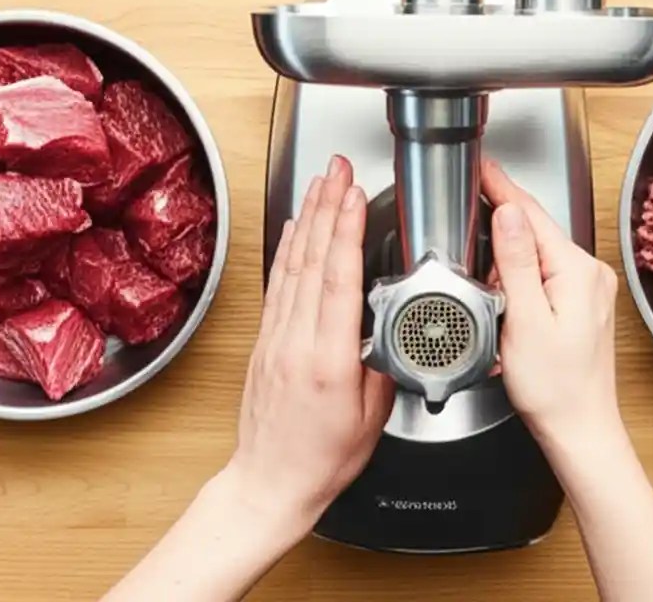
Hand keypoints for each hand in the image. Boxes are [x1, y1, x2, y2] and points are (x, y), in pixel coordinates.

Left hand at [226, 155, 394, 527]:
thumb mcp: (371, 418)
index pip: (337, 280)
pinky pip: (277, 285)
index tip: (353, 195)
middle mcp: (295, 342)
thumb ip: (380, 365)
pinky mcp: (264, 341)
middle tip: (338, 169)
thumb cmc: (321, 460)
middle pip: (312, 260)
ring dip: (308, 218)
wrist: (269, 484)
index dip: (345, 231)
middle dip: (326, 207)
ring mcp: (275, 338)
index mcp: (327, 361)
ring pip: (292, 266)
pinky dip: (288, 250)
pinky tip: (296, 228)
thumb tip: (388, 326)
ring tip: (321, 183)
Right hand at [482, 158, 620, 447]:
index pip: (532, 215)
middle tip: (469, 218)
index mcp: (577, 271)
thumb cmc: (554, 388)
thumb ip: (515, 262)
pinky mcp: (580, 306)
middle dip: (500, 225)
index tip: (482, 167)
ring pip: (537, 254)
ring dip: (507, 259)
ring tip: (485, 279)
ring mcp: (588, 290)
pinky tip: (505, 298)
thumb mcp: (525, 320)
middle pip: (536, 231)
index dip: (501, 188)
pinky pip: (544, 275)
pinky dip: (519, 278)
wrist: (579, 429)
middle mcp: (589, 274)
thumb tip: (510, 214)